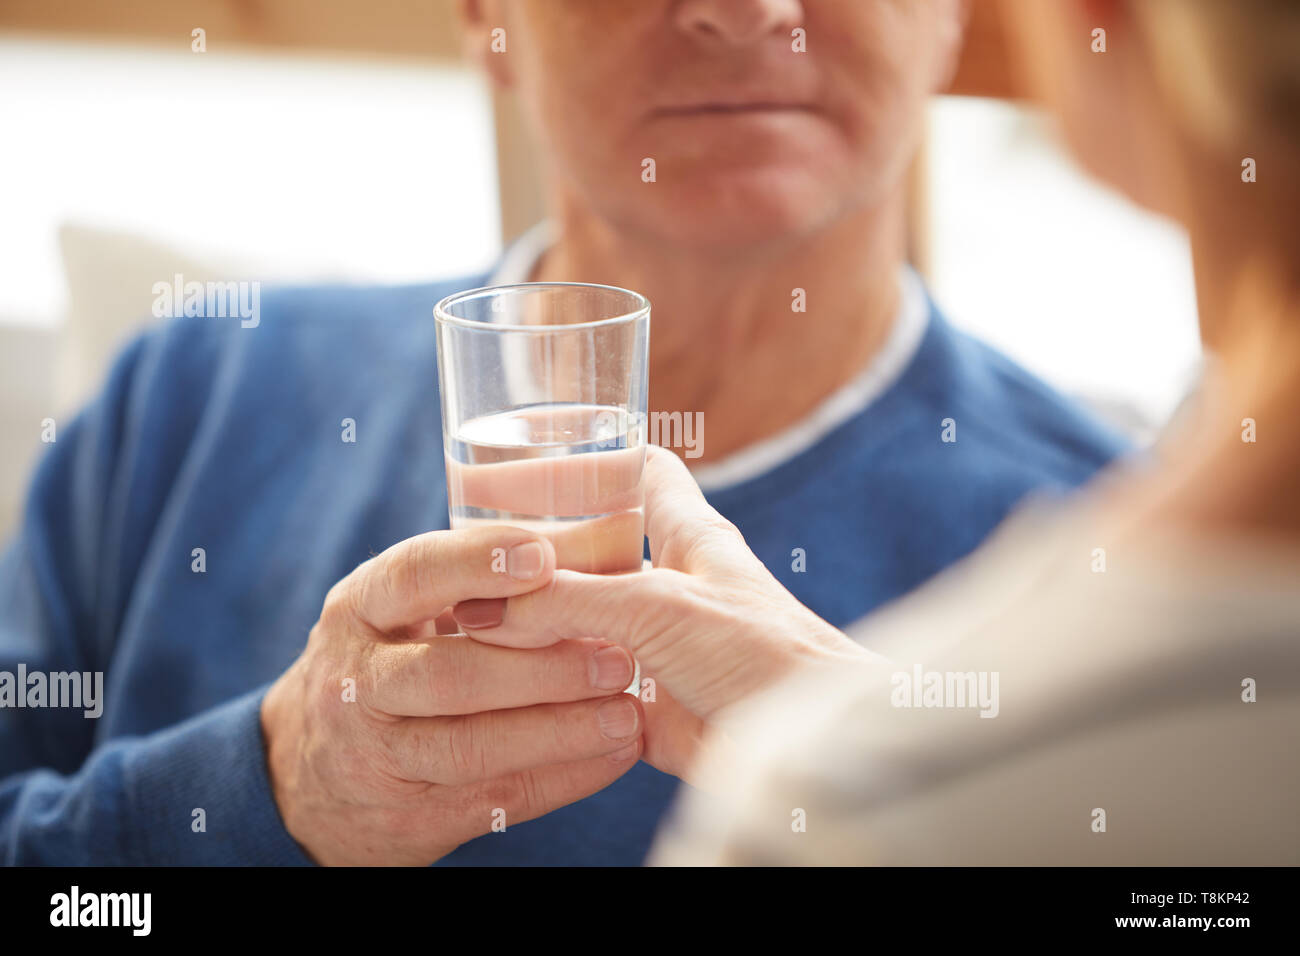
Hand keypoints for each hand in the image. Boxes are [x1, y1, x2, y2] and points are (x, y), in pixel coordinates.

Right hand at [260, 527, 642, 864]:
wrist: (313, 781)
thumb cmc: (388, 663)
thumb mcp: (396, 610)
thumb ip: (465, 582)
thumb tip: (580, 545)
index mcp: (360, 609)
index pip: (413, 575)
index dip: (478, 564)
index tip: (545, 557)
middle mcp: (358, 682)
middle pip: (449, 675)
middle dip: (540, 668)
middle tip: (617, 657)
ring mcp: (380, 756)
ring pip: (473, 747)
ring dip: (560, 731)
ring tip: (627, 714)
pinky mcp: (415, 816)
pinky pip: (497, 798)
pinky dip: (565, 778)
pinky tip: (617, 756)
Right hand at [453, 446, 868, 783]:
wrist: (814, 749)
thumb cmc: (764, 653)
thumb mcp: (658, 606)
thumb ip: (570, 600)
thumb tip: (486, 607)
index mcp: (689, 537)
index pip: (641, 468)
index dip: (592, 453)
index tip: (534, 453)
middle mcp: (675, 585)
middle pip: (599, 550)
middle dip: (541, 555)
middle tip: (480, 559)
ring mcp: (666, 648)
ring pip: (587, 627)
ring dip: (541, 632)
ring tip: (478, 628)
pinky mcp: (658, 709)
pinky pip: (591, 696)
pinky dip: (556, 698)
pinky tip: (513, 695)